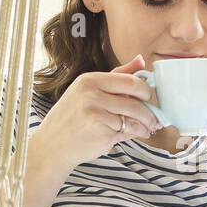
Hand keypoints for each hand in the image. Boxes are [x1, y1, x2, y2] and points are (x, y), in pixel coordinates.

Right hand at [35, 54, 162, 168]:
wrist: (52, 145)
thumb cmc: (72, 117)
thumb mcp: (87, 90)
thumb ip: (116, 75)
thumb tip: (141, 60)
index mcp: (90, 80)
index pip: (129, 80)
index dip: (145, 90)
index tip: (149, 97)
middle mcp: (91, 94)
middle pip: (135, 99)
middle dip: (150, 109)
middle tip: (154, 116)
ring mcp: (96, 114)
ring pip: (134, 118)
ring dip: (146, 125)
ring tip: (147, 129)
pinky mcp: (101, 133)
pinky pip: (127, 132)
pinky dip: (134, 135)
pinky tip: (133, 136)